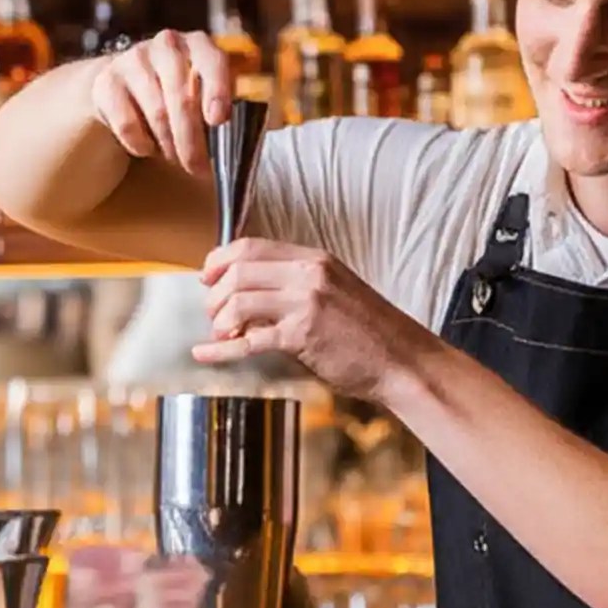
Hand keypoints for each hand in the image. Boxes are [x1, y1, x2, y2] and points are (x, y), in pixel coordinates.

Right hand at [89, 29, 231, 174]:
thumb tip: (236, 139)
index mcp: (199, 45)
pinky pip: (128, 125)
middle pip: (182, 99)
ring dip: (169, 145)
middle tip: (199, 169)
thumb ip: (221, 109)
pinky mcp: (106, 81)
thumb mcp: (205, 93)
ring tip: (175, 156)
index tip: (217, 120)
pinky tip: (147, 145)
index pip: (212, 62)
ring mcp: (133, 60)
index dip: (217, 92)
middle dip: (192, 141)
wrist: (126, 83)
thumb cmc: (180, 93)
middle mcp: (166, 45)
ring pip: (157, 115)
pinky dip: (141, 144)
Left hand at [192, 238, 444, 403]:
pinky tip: (205, 354)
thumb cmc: (372, 333)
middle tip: (214, 315)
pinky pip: (248, 340)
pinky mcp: (302, 335)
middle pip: (238, 271)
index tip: (207, 276)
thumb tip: (254, 293)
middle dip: (215, 295)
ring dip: (220, 321)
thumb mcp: (336, 291)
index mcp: (315, 259)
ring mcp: (305, 303)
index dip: (220, 261)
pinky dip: (220, 350)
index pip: (251, 246)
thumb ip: (300, 285)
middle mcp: (308, 274)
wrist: (403, 361)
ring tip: (223, 335)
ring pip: (238, 301)